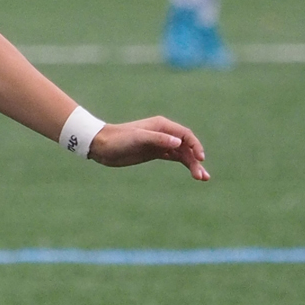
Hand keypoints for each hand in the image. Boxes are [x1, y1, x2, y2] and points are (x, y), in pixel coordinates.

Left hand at [88, 116, 209, 180]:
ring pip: (182, 153)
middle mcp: (164, 133)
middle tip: (202, 177)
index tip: (200, 159)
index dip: (195, 146)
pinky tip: (192, 172)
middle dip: (196, 160)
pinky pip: (174, 157)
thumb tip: (179, 142)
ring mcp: (160, 143)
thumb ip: (158, 139)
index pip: (185, 135)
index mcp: (162, 125)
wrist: (101, 146)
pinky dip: (184, 164)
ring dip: (192, 164)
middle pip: (186, 146)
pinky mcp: (154, 152)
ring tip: (202, 178)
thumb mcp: (138, 138)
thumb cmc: (119, 139)